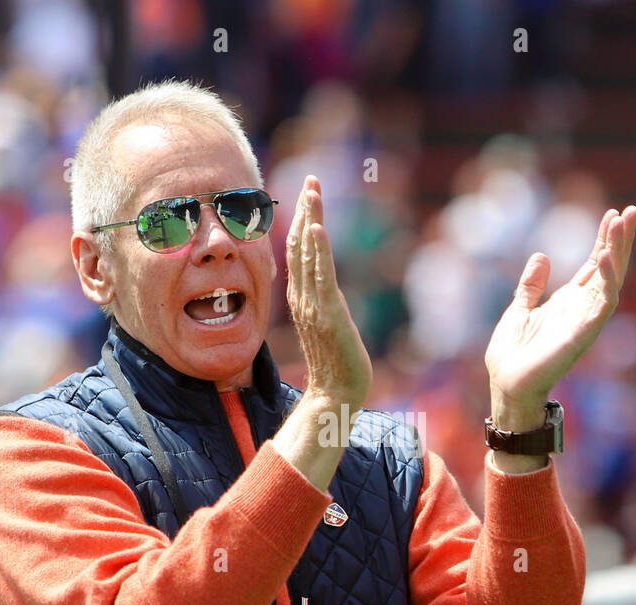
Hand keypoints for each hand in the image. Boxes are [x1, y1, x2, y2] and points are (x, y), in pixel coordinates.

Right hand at [285, 175, 371, 410]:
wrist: (337, 394)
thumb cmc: (336, 364)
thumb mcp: (330, 324)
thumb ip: (324, 303)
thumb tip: (326, 288)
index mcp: (301, 298)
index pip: (298, 251)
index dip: (302, 220)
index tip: (309, 192)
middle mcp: (303, 297)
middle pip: (299, 245)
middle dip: (307, 210)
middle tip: (312, 178)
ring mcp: (313, 305)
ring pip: (309, 255)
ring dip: (312, 220)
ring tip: (314, 190)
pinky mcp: (328, 314)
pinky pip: (321, 277)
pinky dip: (319, 251)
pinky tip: (317, 228)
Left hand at [485, 205, 635, 429]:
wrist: (506, 384)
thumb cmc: (512, 355)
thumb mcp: (519, 309)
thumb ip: (532, 285)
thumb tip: (542, 256)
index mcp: (569, 302)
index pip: (594, 265)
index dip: (604, 240)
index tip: (613, 213)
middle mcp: (583, 309)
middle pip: (610, 268)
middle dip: (621, 239)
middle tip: (632, 210)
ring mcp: (586, 320)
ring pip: (612, 280)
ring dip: (618, 251)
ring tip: (621, 223)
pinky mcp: (584, 333)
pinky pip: (603, 303)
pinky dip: (608, 279)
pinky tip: (606, 256)